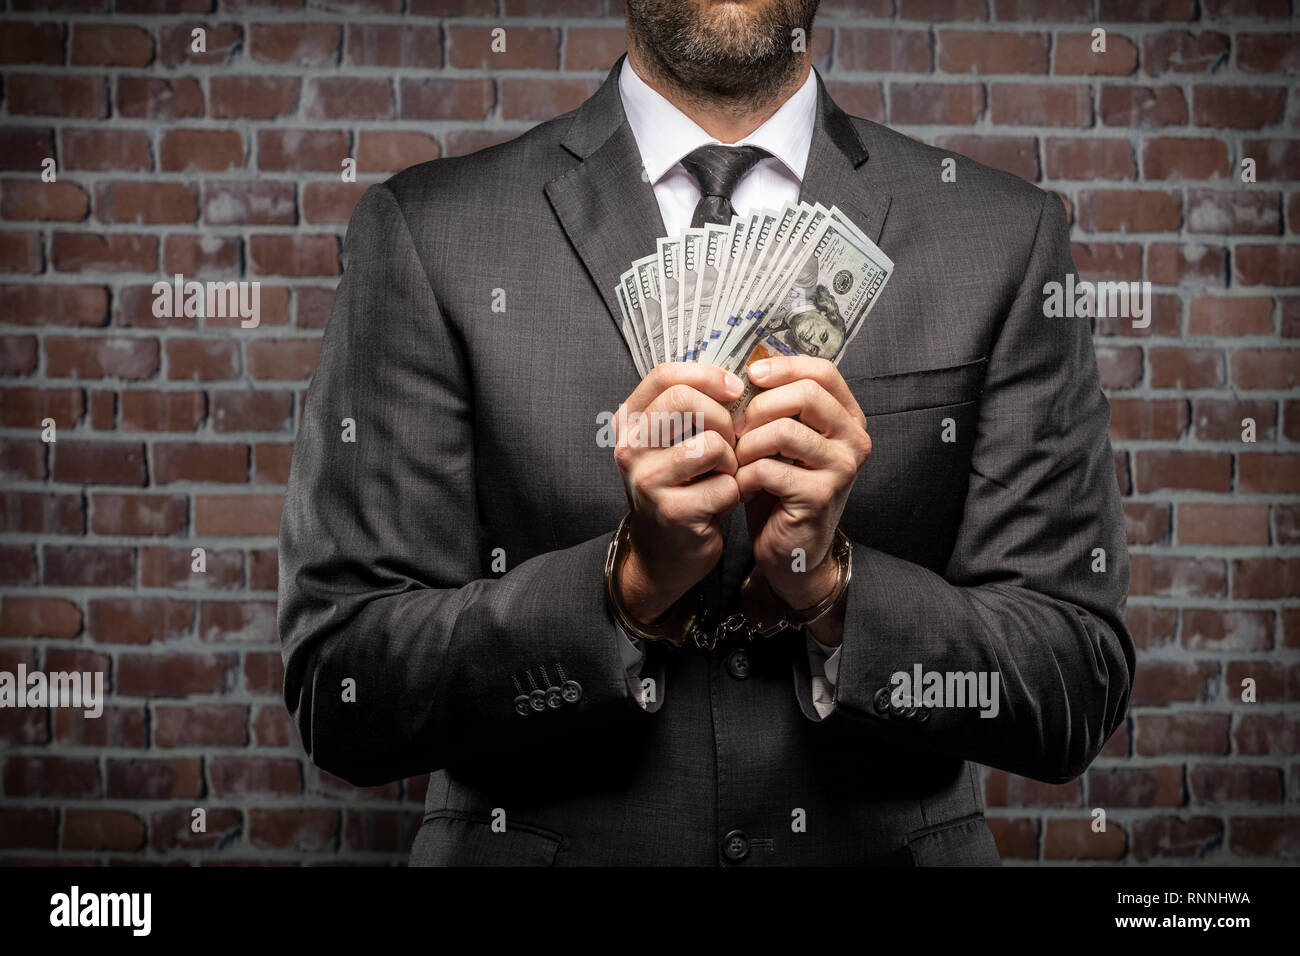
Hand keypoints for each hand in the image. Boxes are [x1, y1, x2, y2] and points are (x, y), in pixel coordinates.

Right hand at [612, 363, 744, 623]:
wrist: (664, 552)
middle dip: (724, 419)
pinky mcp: (672, 511)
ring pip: (712, 444)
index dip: (708, 375)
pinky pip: (725, 485)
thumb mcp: (671, 441)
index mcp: (629, 423)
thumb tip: (739, 373)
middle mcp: (629, 448)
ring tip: (723, 476)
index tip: (735, 389)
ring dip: (732, 461)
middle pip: (686, 401)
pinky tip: (720, 504)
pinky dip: (733, 494)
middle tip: (732, 442)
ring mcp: (646, 481)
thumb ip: (691, 406)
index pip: (666, 375)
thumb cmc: (679, 487)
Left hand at [734, 357, 869, 624]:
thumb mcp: (783, 439)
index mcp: (847, 417)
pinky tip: (742, 488)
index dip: (783, 367)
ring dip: (747, 446)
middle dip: (759, 408)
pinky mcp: (820, 496)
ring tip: (738, 463)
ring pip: (783, 430)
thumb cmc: (781, 488)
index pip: (822, 371)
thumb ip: (777, 404)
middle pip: (806, 394)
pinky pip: (769, 469)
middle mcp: (854, 439)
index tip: (750, 376)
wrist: (790, 549)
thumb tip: (748, 364)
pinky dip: (745, 477)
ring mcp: (842, 468)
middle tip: (737, 432)